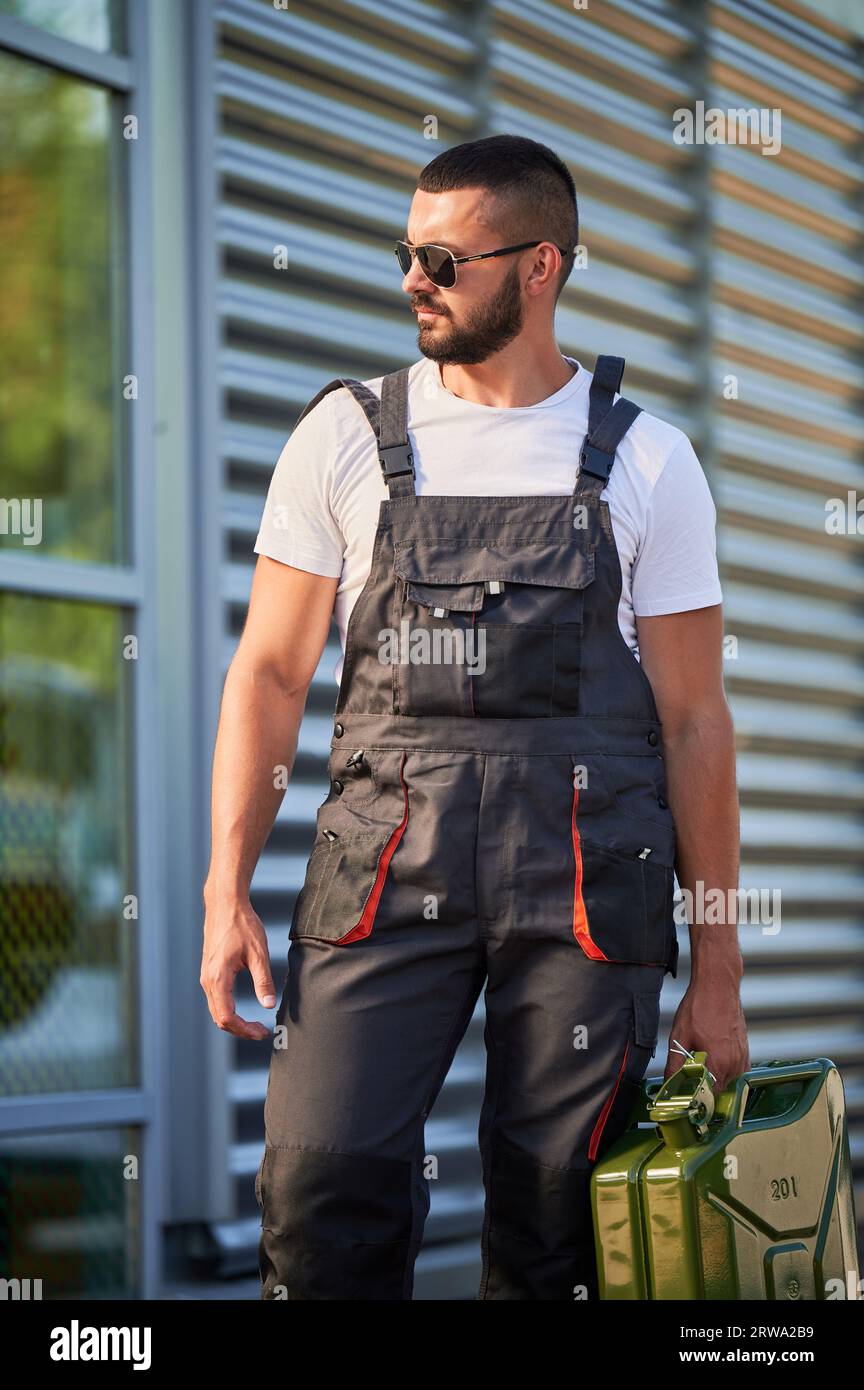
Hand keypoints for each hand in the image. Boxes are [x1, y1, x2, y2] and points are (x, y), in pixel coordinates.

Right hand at [200, 892, 275, 1038]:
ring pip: (216, 1010)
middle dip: (240, 1029)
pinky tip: (244, 1010)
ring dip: (234, 1021)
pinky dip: (228, 1010)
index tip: (262, 1031)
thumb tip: (269, 1005)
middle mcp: (208, 980)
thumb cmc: (242, 925)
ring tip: (255, 1024)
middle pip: (219, 1018)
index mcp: (218, 978)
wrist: (225, 904)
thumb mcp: (258, 953)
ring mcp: (206, 976)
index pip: (226, 1017)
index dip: (244, 1029)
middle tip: (261, 1032)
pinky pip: (216, 999)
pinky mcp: (209, 971)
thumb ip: (263, 981)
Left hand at [663, 983, 748, 1093]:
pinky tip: (711, 1052)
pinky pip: (734, 1068)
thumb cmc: (700, 1007)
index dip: (697, 1099)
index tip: (686, 1096)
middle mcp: (736, 1064)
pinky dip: (723, 1066)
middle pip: (719, 1089)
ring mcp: (743, 1057)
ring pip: (727, 1079)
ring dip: (713, 1075)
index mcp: (720, 1063)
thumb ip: (675, 1065)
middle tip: (689, 1074)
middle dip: (704, 1086)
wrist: (718, 985)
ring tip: (700, 1058)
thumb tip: (668, 1084)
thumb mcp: (679, 1037)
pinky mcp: (745, 1050)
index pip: (710, 1097)